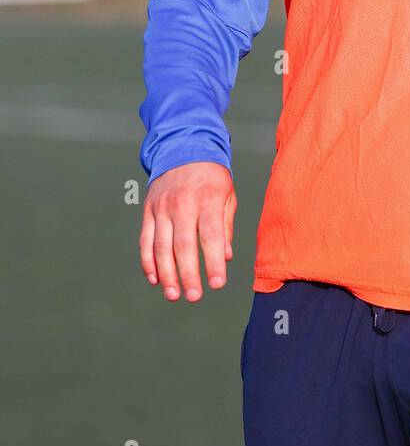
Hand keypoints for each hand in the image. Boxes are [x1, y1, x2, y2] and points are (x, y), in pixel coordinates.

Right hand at [140, 161, 236, 301]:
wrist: (183, 148)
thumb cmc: (212, 177)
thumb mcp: (227, 196)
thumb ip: (226, 226)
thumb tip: (226, 257)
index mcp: (207, 199)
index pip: (211, 236)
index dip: (213, 262)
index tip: (217, 284)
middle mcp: (182, 204)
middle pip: (183, 245)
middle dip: (188, 274)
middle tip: (194, 297)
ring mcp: (161, 207)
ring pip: (161, 246)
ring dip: (166, 274)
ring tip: (174, 295)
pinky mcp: (148, 211)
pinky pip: (146, 240)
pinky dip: (148, 262)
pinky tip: (155, 279)